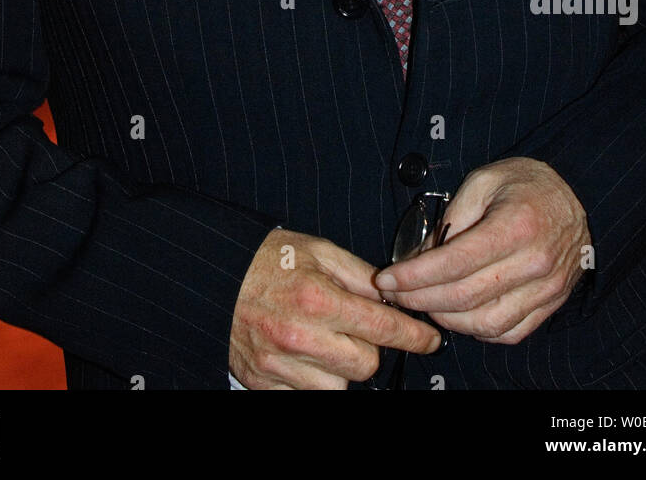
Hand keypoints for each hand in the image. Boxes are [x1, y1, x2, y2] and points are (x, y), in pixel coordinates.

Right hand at [229, 227, 442, 388]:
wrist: (215, 277)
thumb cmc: (267, 260)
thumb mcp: (319, 250)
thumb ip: (360, 274)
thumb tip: (394, 294)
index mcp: (317, 299)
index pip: (383, 327)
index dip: (414, 336)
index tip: (429, 340)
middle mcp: (300, 337)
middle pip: (366, 365)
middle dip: (370, 348)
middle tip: (355, 328)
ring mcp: (280, 366)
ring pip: (339, 386)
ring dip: (341, 367)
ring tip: (323, 339)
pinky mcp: (264, 383)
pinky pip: (308, 395)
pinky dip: (313, 379)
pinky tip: (304, 354)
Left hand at [375, 157, 589, 344]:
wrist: (576, 196)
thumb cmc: (527, 184)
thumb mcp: (484, 180)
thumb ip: (452, 216)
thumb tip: (422, 254)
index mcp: (516, 226)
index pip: (455, 263)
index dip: (415, 275)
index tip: (388, 278)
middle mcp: (534, 263)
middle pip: (465, 297)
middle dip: (420, 299)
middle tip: (395, 293)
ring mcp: (546, 289)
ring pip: (485, 323)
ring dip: (446, 319)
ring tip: (423, 302)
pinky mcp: (550, 305)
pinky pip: (508, 332)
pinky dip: (476, 330)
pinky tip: (458, 314)